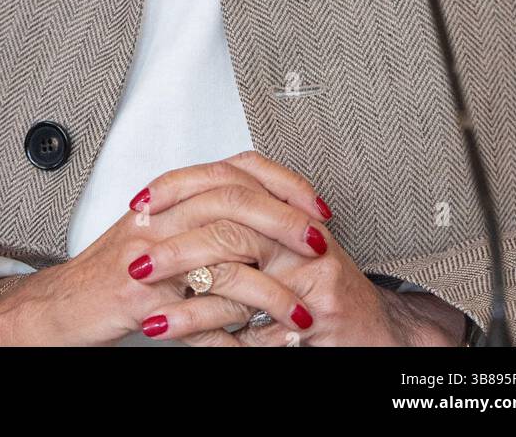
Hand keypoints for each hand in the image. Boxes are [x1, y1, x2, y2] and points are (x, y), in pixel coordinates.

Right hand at [0, 150, 330, 345]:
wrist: (60, 308)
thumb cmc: (109, 275)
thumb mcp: (161, 238)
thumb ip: (203, 221)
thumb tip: (261, 218)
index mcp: (170, 197)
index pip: (235, 168)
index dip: (281, 182)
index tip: (316, 205)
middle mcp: (162, 216)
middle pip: (235, 197)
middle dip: (286, 220)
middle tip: (319, 242)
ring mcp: (153, 254)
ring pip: (227, 250)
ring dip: (274, 285)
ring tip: (304, 307)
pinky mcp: (145, 296)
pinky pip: (204, 307)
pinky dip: (243, 325)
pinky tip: (265, 336)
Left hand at [136, 151, 465, 346]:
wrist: (381, 332)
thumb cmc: (327, 297)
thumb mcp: (281, 255)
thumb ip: (240, 234)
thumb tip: (173, 226)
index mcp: (287, 209)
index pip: (229, 178)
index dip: (182, 186)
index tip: (141, 204)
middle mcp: (302, 232)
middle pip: (229, 218)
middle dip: (175, 243)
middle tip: (134, 259)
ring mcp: (315, 270)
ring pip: (237, 274)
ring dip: (184, 293)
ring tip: (145, 305)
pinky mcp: (322, 308)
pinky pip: (257, 321)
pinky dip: (211, 333)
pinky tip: (179, 335)